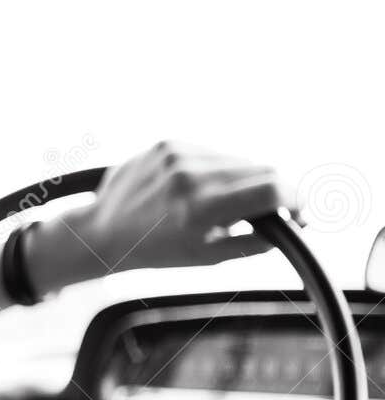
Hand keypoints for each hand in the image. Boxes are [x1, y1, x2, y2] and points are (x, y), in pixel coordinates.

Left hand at [34, 140, 303, 286]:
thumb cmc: (155, 250)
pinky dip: (215, 170)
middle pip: (262, 170)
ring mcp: (176, 155)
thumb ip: (254, 241)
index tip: (297, 210)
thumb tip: (290, 226)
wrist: (103, 231)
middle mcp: (189, 176)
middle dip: (272, 191)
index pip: (272, 188)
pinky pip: (211, 152)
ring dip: (241, 180)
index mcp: (200, 209)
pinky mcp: (166, 143)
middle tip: (265, 211)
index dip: (295, 199)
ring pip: (238, 160)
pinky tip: (195, 188)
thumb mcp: (208, 256)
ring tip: (218, 204)